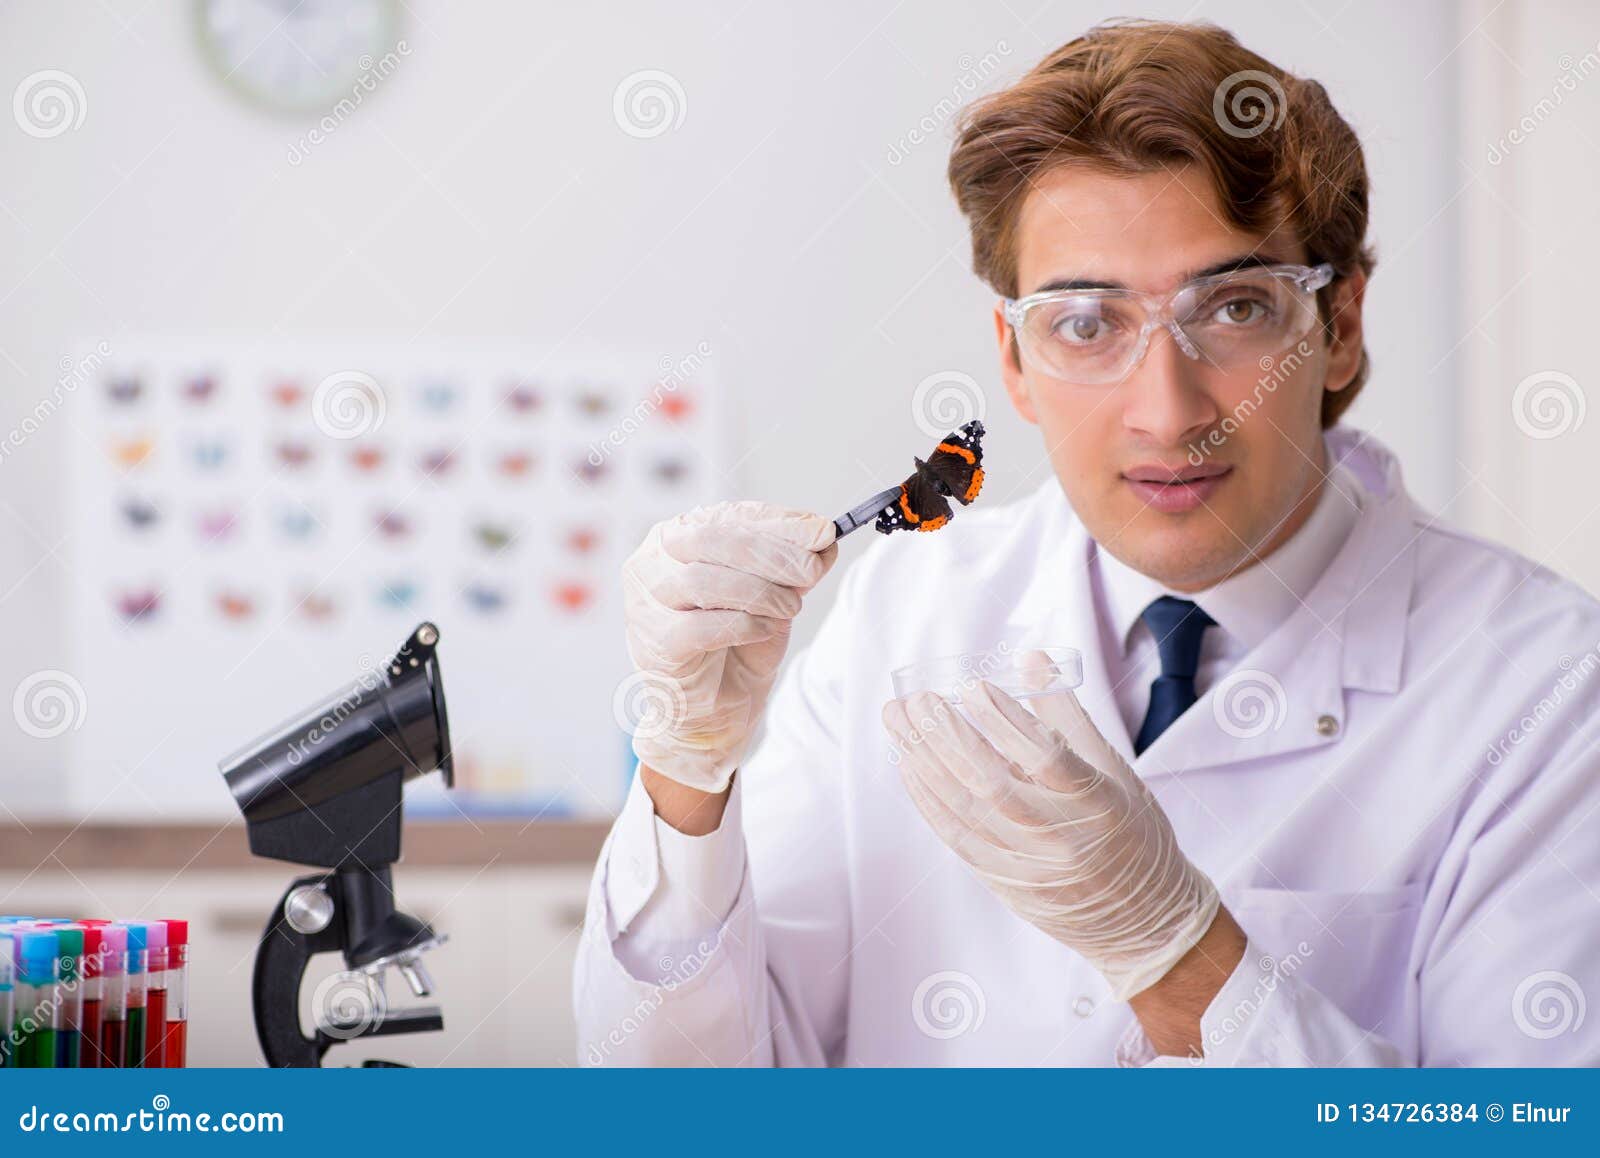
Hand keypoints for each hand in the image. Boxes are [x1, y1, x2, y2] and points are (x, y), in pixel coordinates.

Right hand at [623, 501, 837, 795]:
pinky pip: (697, 627)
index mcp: (679, 535)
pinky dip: (741, 624)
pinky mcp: (653, 644)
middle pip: (711, 539)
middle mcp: (652, 561)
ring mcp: (645, 603)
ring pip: (701, 580)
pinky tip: (763, 629)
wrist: (717, 709)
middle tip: (811, 570)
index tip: (822, 531)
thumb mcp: (774, 592)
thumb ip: (793, 561)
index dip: (778, 522)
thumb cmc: (738, 643)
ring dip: (758, 592)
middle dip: (772, 553)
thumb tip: (823, 533)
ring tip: (789, 607)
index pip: (728, 516)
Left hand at [881, 670, 1219, 1001]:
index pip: (1045, 756)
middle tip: (918, 699)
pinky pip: (956, 837)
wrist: (1143, 920)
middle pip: (992, 783)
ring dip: (923, 760)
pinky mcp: (1006, 884)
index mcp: (1098, 802)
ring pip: (965, 808)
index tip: (973, 686)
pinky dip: (928, 798)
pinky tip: (908, 765)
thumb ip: (1067, 715)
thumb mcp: (1115, 769)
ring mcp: (1030, 866)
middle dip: (946, 736)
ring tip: (898, 720)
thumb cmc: (1131, 833)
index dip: (1006, 719)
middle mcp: (1061, 837)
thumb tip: (1031, 657)